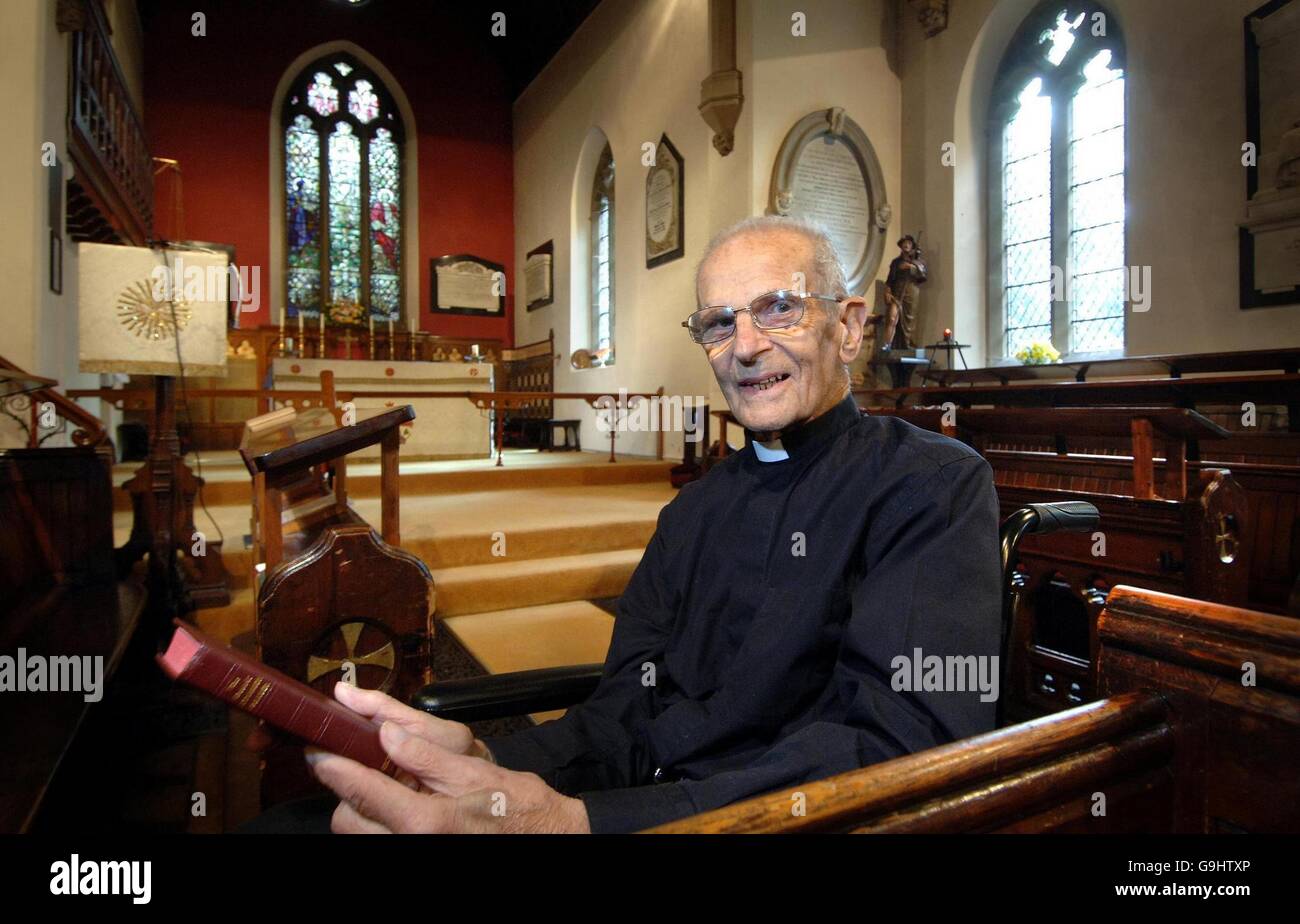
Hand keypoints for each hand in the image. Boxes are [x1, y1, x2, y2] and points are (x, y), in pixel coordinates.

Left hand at [308, 683, 590, 833]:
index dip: (334, 766)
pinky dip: (380, 822)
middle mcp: (410, 847)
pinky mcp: (416, 856)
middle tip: (370, 765)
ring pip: (359, 834)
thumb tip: (385, 732)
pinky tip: (406, 806)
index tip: (318, 750)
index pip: (362, 791)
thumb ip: (425, 754)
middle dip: (351, 791)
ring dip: (365, 809)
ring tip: (399, 788)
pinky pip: (379, 840)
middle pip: (348, 820)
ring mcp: (413, 855)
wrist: (545, 839)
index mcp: (425, 822)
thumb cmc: (517, 806)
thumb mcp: (475, 771)